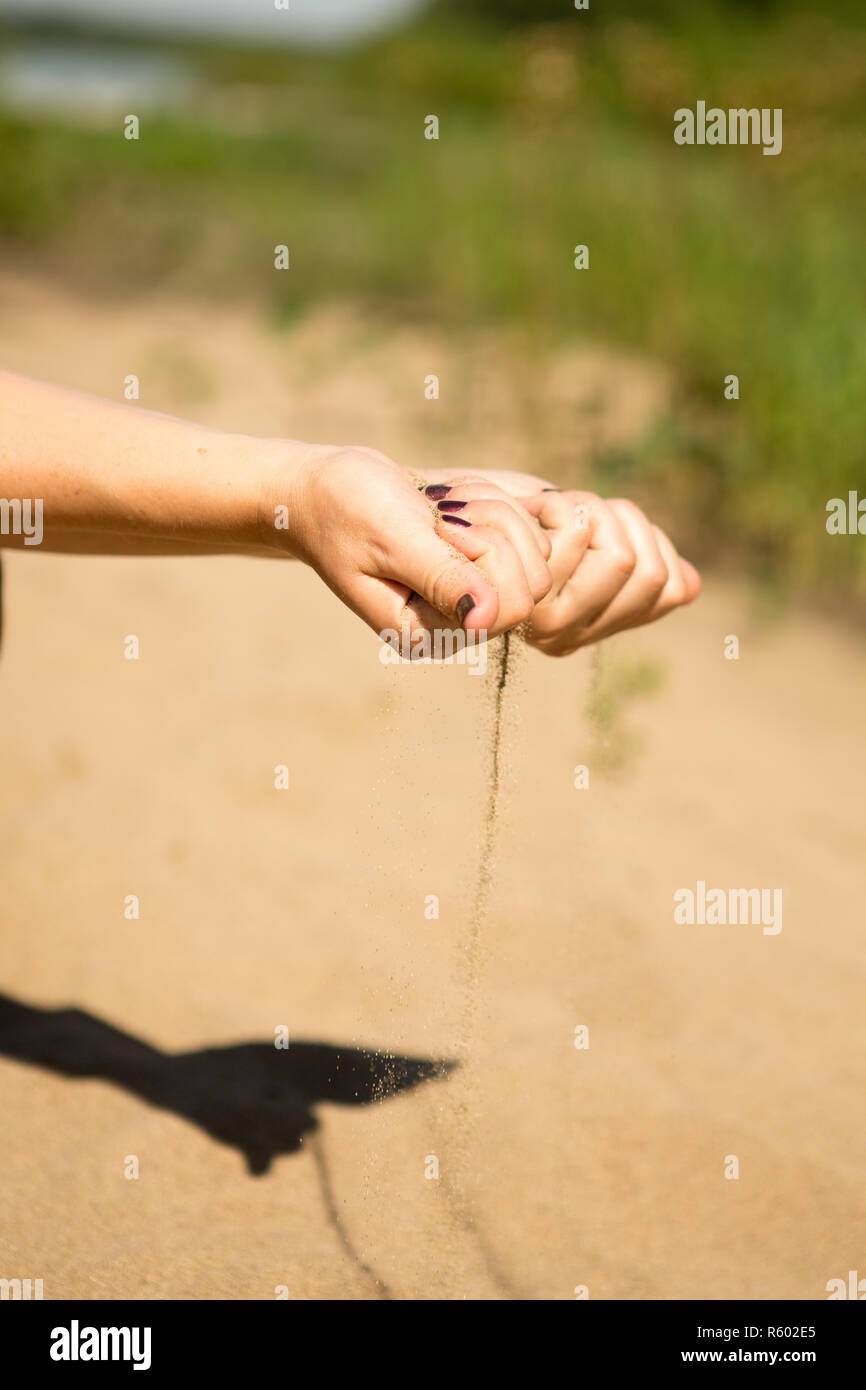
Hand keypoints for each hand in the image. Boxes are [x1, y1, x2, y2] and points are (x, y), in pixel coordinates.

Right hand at [270, 446, 552, 642]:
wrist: (320, 488)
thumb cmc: (345, 509)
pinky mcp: (478, 566)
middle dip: (493, 528)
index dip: (486, 554)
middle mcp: (455, 623)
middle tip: (439, 513)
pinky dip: (491, 500)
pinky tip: (447, 501)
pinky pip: (525, 530)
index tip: (439, 526)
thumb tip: (485, 616)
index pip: (510, 605)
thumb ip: (440, 578)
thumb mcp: (392, 538)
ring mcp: (470, 595)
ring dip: (491, 510)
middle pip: (533, 579)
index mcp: (428, 632)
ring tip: (437, 506)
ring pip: (534, 550)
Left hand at [520, 490, 700, 654]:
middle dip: (626, 520)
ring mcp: (550, 623)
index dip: (655, 542)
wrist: (441, 523)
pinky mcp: (529, 594)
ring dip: (595, 509)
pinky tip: (534, 508)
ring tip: (559, 507)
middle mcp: (569, 637)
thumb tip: (690, 586)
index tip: (614, 523)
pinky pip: (579, 534)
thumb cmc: (517, 528)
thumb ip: (632, 571)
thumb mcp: (575, 547)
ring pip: (621, 555)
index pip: (669, 591)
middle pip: (649, 573)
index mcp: (588, 629)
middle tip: (586, 507)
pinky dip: (562, 505)